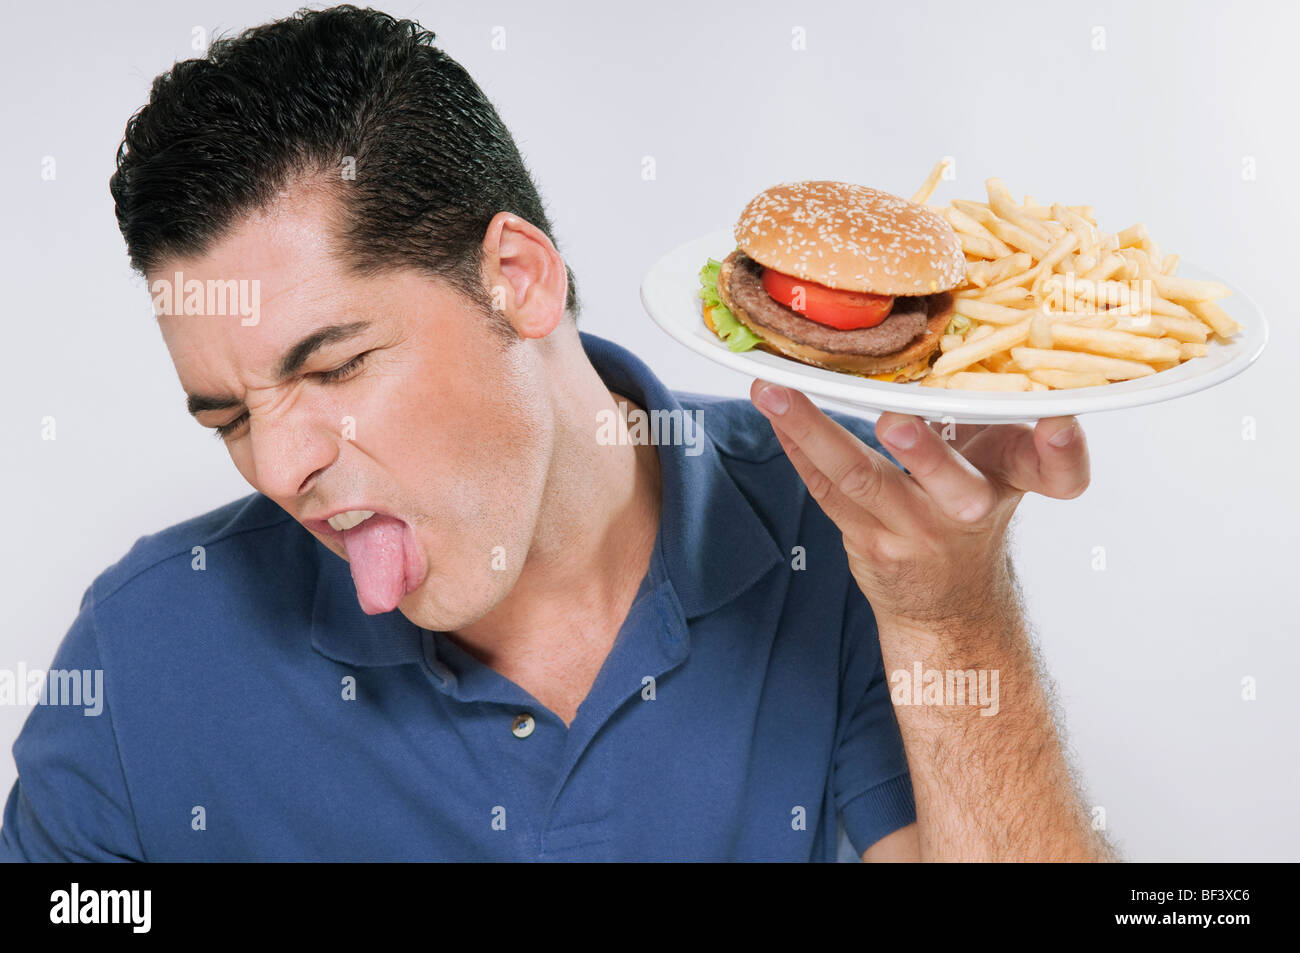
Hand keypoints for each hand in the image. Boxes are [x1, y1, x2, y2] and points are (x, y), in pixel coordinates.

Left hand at [750, 379, 1090, 633]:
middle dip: (925, 454)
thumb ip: (999, 409)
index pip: (1061, 473)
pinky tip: (771, 409)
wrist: (949, 600)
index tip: (1061, 421)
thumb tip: (970, 318)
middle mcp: (970, 510)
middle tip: (895, 421)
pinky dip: (795, 444)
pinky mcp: (867, 541)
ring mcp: (915, 531)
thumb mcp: (1004, 461)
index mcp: (1016, 479)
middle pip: (955, 487)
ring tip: (774, 391)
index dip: (1066, 449)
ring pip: (861, 480)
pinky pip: (825, 489)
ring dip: (813, 430)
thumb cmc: (972, 500)